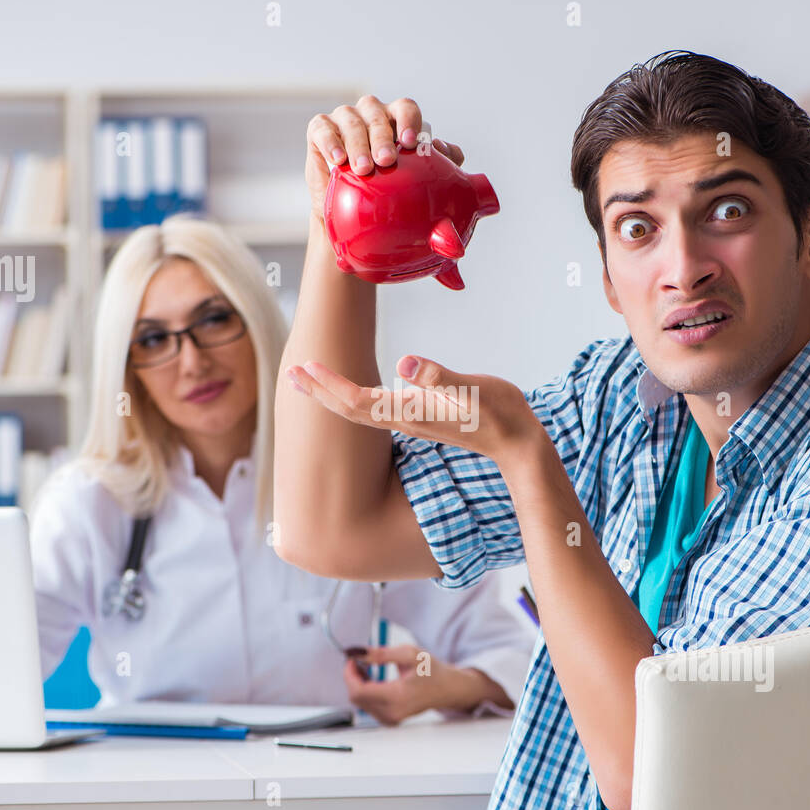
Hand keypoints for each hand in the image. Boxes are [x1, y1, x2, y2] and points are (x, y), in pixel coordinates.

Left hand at [285, 353, 541, 468]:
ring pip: (359, 411)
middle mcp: (404, 420)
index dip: (328, 385)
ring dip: (332, 395)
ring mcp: (411, 421)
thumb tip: (405, 363)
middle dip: (318, 391)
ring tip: (311, 380)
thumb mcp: (473, 391)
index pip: (356, 400)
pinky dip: (354, 399)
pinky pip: (375, 411)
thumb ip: (440, 378)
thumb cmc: (500, 415)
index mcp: (409, 412)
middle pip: (349, 409)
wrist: (518, 445)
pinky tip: (353, 392)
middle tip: (291, 371)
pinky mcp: (420, 419)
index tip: (304, 367)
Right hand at [305, 95, 464, 226]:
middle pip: (378, 115)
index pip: (406, 108)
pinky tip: (338, 160)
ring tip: (363, 169)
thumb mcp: (412, 182)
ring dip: (358, 144)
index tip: (411, 142)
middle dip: (382, 137)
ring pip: (352, 121)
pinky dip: (331, 142)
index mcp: (396, 121)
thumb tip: (452, 155)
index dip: (410, 120)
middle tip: (386, 161)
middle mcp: (371, 115)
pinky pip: (323, 128)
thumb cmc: (384, 192)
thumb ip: (437, 166)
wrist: (348, 214)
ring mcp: (345, 120)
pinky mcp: (320, 130)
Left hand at [342, 644, 484, 724]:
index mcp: (397, 697)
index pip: (359, 691)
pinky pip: (367, 707)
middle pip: (356, 698)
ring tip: (368, 668)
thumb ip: (381, 654)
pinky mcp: (389, 719)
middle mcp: (392, 712)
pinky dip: (365, 692)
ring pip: (360, 703)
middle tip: (359, 660)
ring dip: (358, 684)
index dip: (349, 674)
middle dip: (353, 677)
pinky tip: (374, 680)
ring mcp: (391, 719)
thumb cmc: (432, 671)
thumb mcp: (409, 654)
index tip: (351, 659)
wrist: (446, 689)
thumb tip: (358, 653)